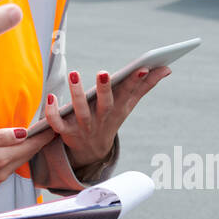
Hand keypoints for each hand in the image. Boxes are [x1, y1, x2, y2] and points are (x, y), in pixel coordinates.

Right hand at [0, 126, 58, 199]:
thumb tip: (22, 133)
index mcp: (0, 159)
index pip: (30, 146)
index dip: (43, 135)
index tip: (55, 125)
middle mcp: (3, 172)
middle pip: (28, 154)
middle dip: (40, 142)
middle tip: (52, 128)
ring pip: (19, 162)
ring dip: (30, 149)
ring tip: (39, 137)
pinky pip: (10, 167)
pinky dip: (17, 157)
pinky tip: (17, 149)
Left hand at [45, 67, 170, 167]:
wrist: (91, 151)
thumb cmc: (110, 118)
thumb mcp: (127, 104)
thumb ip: (145, 86)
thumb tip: (167, 68)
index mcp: (118, 109)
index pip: (128, 94)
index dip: (137, 82)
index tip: (143, 67)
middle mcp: (102, 118)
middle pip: (105, 105)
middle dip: (105, 90)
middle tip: (103, 73)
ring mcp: (84, 126)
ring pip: (80, 111)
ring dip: (77, 94)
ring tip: (75, 73)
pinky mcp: (66, 132)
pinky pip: (57, 123)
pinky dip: (52, 112)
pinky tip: (50, 96)